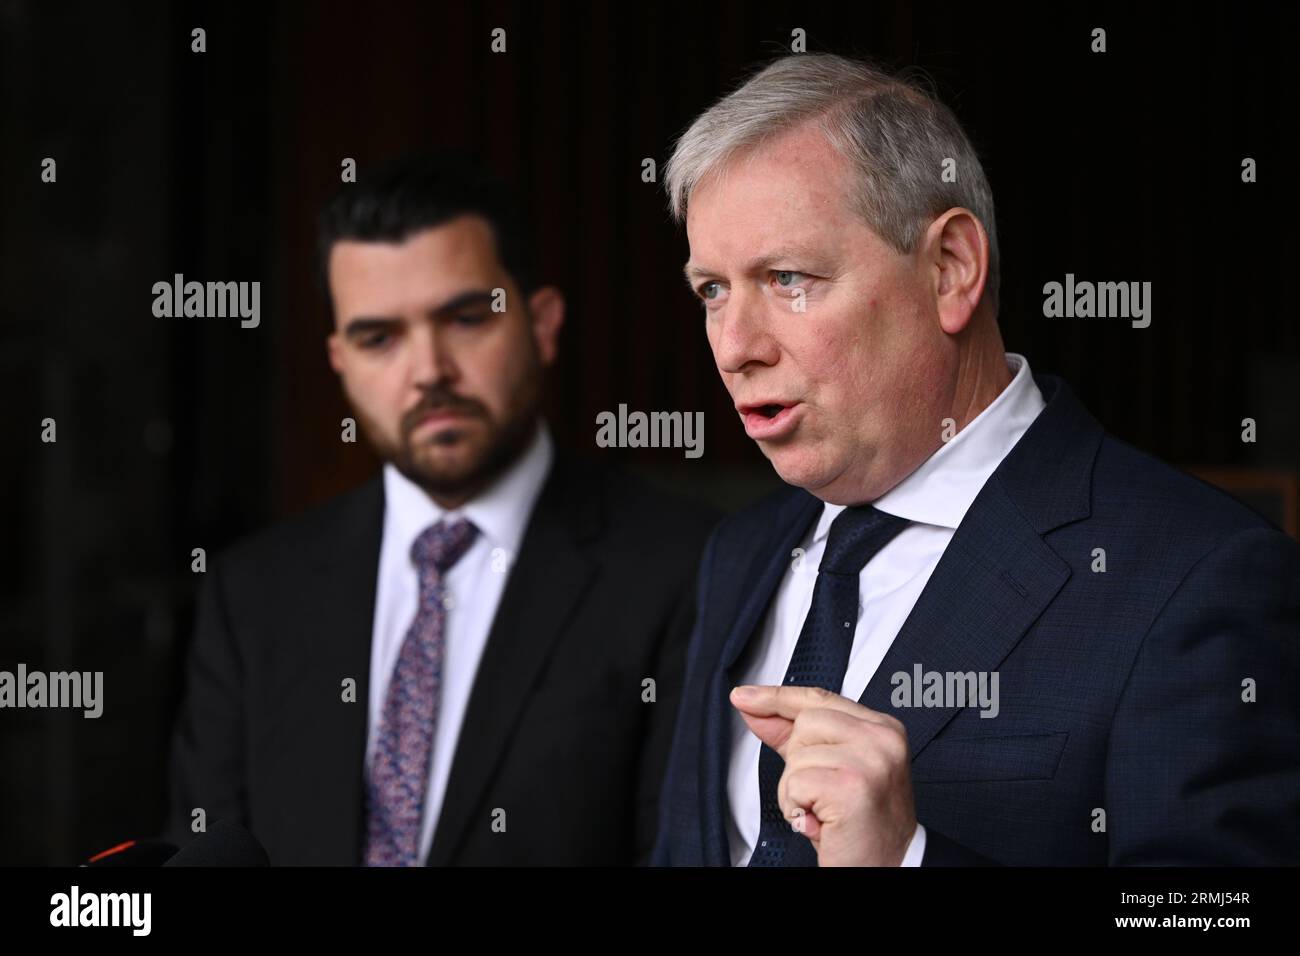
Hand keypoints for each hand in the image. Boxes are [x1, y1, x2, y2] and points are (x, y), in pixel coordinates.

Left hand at [731, 684, 916, 865]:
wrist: (889, 867)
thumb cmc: (862, 824)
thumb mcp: (829, 770)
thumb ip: (792, 737)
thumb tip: (756, 710)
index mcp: (882, 728)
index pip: (819, 699)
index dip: (777, 697)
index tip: (744, 696)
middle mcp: (882, 738)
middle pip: (804, 723)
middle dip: (796, 762)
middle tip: (821, 793)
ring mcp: (870, 759)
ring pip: (797, 754)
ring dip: (796, 790)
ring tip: (823, 810)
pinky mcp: (852, 785)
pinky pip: (796, 782)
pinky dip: (797, 807)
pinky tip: (821, 820)